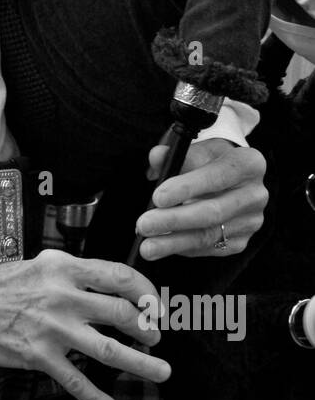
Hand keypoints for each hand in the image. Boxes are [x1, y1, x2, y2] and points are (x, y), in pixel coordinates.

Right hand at [0, 249, 167, 399]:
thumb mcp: (40, 264)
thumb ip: (74, 274)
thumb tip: (109, 287)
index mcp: (64, 268)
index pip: (119, 276)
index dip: (146, 292)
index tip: (154, 305)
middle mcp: (62, 297)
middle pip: (122, 314)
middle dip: (147, 329)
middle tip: (155, 338)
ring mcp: (52, 329)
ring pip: (108, 350)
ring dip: (140, 363)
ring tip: (159, 371)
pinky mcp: (39, 357)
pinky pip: (76, 381)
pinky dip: (97, 398)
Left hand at [136, 138, 267, 260]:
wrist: (231, 179)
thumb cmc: (210, 162)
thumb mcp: (196, 151)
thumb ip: (175, 155)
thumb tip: (156, 157)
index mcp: (248, 164)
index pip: (217, 177)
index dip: (187, 188)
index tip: (158, 197)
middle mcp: (255, 194)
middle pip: (213, 212)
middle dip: (174, 220)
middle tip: (144, 225)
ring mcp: (251, 221)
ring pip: (208, 236)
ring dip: (173, 242)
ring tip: (147, 245)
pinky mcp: (242, 241)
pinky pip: (208, 248)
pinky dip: (183, 248)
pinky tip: (163, 245)